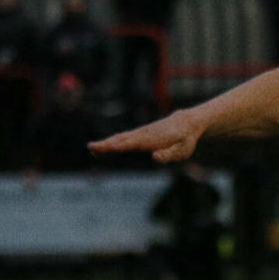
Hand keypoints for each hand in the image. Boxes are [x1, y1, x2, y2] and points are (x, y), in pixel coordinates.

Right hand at [88, 109, 203, 164]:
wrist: (186, 122)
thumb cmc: (185, 139)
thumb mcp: (183, 150)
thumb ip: (169, 155)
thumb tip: (154, 157)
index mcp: (152, 139)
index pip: (133, 144)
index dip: (119, 146)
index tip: (106, 147)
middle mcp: (144, 135)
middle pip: (122, 139)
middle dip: (107, 144)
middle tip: (91, 148)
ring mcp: (141, 133)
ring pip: (121, 137)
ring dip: (106, 143)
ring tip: (92, 148)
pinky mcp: (140, 134)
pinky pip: (124, 138)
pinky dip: (112, 141)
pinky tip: (104, 146)